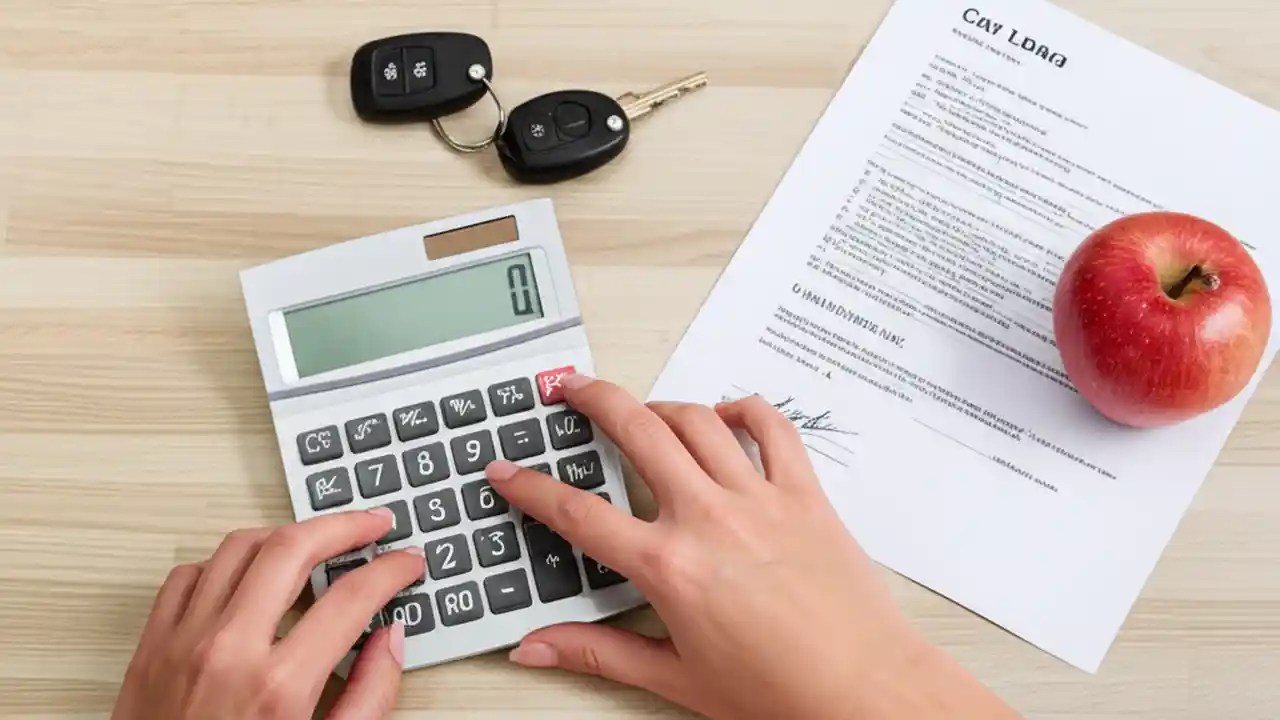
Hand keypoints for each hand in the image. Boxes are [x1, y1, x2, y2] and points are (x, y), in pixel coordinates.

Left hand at [111, 509, 424, 719]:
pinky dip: (223, 564)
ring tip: (315, 540)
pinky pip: (186, 577)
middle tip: (371, 525)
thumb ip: (369, 697)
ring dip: (284, 535)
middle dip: (342, 526)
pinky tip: (247, 575)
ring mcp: (181, 644)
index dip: (391, 570)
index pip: (352, 597)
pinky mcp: (149, 649)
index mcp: (278, 686)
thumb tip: (391, 642)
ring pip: (237, 548)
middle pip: (291, 548)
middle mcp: (226, 652)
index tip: (406, 563)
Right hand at [488, 375, 1018, 719]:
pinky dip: (746, 409)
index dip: (532, 487)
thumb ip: (598, 651)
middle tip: (571, 388)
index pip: (578, 514)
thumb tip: (538, 648)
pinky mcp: (804, 494)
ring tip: (642, 406)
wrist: (864, 691)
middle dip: (593, 398)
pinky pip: (772, 429)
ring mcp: (759, 499)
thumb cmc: (780, 692)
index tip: (509, 470)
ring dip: (661, 404)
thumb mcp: (675, 677)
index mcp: (669, 567)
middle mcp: (709, 519)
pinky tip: (728, 414)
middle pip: (636, 431)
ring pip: (698, 420)